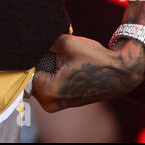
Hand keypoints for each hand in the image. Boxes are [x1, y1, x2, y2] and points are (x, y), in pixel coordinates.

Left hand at [30, 33, 144, 112]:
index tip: (42, 47)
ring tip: (60, 58)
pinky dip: (51, 74)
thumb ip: (43, 42)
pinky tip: (63, 65)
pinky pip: (47, 84)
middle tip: (54, 51)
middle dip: (38, 62)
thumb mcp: (66, 43)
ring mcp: (54, 105)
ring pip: (39, 80)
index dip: (31, 55)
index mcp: (48, 91)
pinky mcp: (60, 102)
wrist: (118, 73)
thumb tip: (30, 39)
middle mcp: (49, 103)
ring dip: (45, 67)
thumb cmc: (95, 58)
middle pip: (31, 76)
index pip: (26, 70)